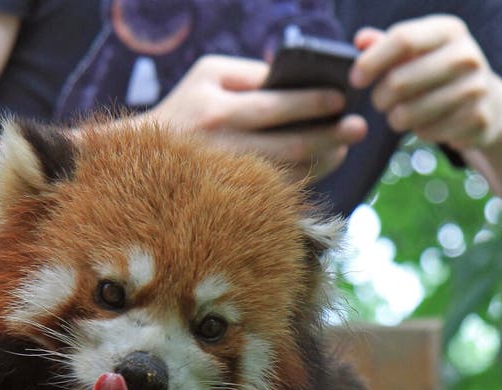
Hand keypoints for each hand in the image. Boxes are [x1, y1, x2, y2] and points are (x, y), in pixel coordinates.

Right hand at [147, 54, 367, 181]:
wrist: (141, 160)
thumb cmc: (184, 108)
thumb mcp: (208, 76)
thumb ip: (252, 74)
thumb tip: (298, 80)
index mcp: (217, 111)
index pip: (277, 107)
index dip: (315, 104)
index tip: (342, 100)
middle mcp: (222, 148)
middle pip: (290, 146)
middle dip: (330, 136)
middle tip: (359, 128)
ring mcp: (227, 181)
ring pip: (288, 174)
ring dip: (322, 162)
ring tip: (343, 148)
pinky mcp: (231, 202)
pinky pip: (276, 192)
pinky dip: (302, 178)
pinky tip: (319, 166)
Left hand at [349, 15, 501, 151]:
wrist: (492, 104)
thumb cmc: (442, 75)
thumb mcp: (421, 52)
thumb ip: (389, 45)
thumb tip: (360, 41)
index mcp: (449, 30)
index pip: (402, 39)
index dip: (372, 61)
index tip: (355, 79)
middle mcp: (466, 55)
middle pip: (399, 81)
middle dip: (380, 97)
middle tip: (379, 102)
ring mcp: (475, 88)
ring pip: (408, 113)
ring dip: (396, 118)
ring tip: (400, 114)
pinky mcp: (477, 120)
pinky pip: (426, 132)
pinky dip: (419, 132)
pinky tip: (427, 124)